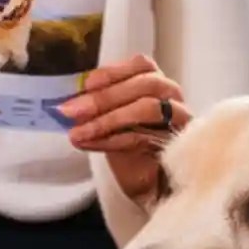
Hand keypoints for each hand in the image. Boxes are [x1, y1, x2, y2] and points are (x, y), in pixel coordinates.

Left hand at [59, 55, 189, 204]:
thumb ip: (96, 106)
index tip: (88, 83)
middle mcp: (173, 98)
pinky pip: (144, 138)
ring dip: (108, 119)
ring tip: (77, 133)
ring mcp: (179, 121)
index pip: (142, 65)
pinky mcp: (176, 146)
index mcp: (156, 83)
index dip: (115, 71)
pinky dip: (112, 141)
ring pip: (149, 109)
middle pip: (147, 85)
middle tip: (73, 111)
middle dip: (106, 97)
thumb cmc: (129, 144)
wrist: (147, 183)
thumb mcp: (110, 119)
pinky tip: (89, 144)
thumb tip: (68, 104)